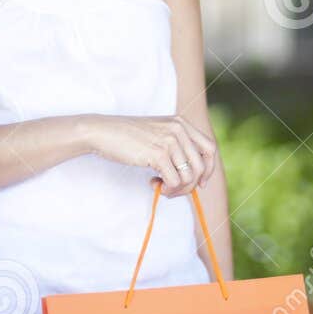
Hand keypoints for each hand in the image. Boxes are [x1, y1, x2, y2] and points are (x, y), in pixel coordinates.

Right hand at [87, 115, 215, 197]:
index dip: (208, 169)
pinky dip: (166, 189)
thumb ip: (175, 146)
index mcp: (181, 123)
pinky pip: (174, 181)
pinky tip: (153, 183)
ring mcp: (169, 141)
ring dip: (176, 189)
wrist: (102, 132)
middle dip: (190, 185)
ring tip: (161, 187)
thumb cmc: (127, 137)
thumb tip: (194, 176)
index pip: (210, 148)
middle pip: (201, 166)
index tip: (200, 182)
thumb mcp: (157, 133)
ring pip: (189, 177)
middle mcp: (179, 129)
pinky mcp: (158, 154)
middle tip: (174, 190)